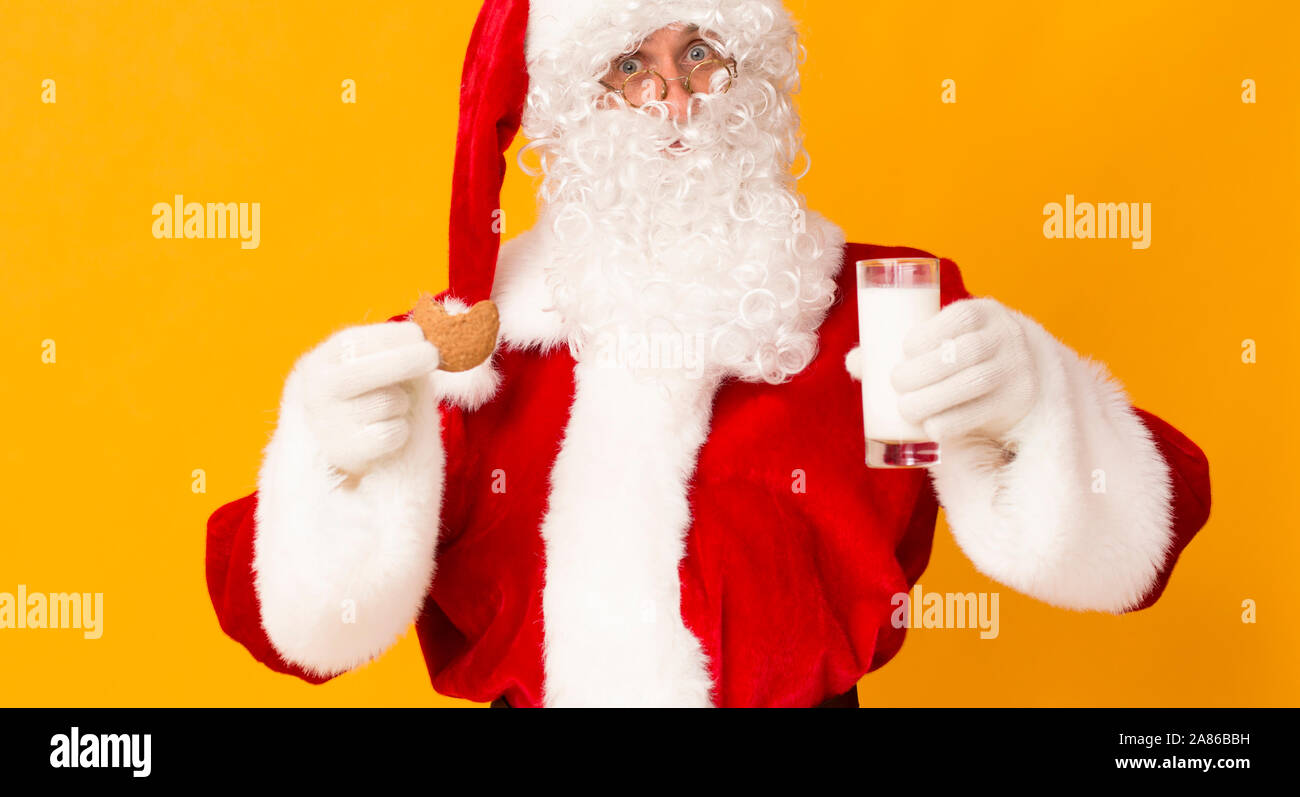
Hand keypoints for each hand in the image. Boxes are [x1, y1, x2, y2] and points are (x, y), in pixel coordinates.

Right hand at [289, 321, 439, 476]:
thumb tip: (425, 339)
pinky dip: (401, 430)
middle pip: (366, 371)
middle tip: (433, 355)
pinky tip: (387, 429)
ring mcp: (329, 423)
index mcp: (320, 362)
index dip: (390, 336)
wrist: (338, 444)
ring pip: (388, 402)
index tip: (419, 334)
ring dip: (403, 402)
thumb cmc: (363, 395)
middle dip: (405, 360)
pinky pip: (392, 433)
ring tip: (392, 406)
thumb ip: (390, 350)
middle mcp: (318, 391)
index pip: (353, 343)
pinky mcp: (347, 451)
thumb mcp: (366, 366)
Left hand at [846, 298, 1038, 443]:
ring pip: (977, 382)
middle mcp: (1006, 337)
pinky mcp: (1018, 401)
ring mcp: (1016, 369)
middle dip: (926, 370)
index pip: (962, 315)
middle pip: (967, 352)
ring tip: (905, 408)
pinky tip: (931, 428)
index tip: (905, 349)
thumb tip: (854, 361)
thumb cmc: (964, 353)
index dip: (931, 332)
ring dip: (935, 398)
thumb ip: (902, 349)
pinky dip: (955, 422)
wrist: (1018, 372)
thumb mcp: (945, 340)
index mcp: (984, 313)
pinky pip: (987, 412)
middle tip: (897, 382)